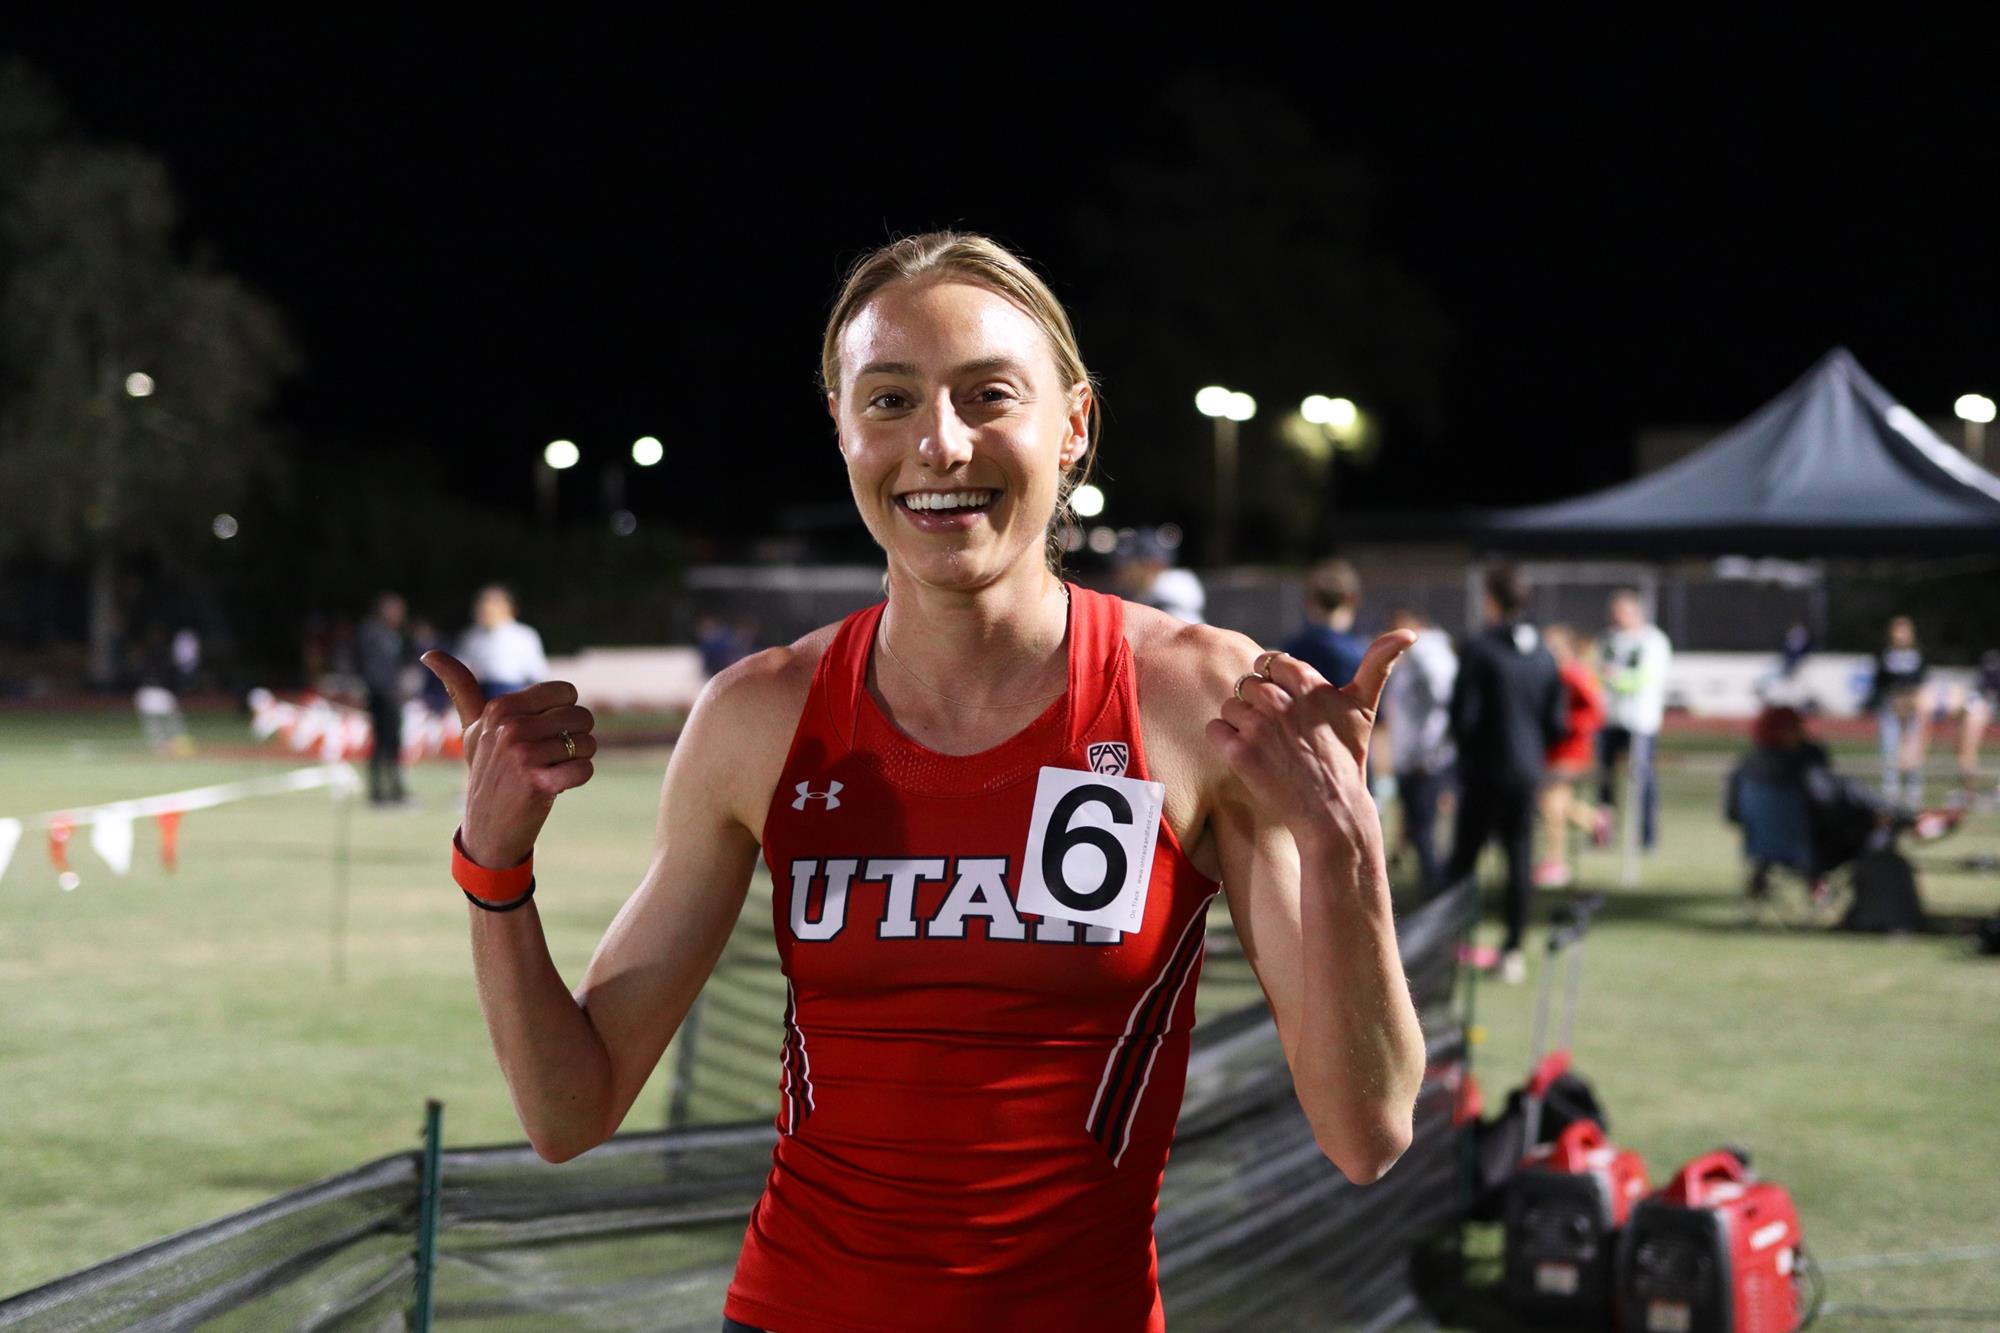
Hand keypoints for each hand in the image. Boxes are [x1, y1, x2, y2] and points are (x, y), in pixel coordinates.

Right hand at [423, 651, 596, 869]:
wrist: (486, 829)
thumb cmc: (487, 772)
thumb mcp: (473, 729)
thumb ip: (460, 687)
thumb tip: (429, 652)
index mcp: (499, 709)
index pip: (566, 692)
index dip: (564, 714)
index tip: (543, 733)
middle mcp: (509, 728)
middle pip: (582, 716)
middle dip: (576, 738)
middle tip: (550, 757)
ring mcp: (521, 756)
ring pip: (586, 743)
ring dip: (577, 760)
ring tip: (550, 771)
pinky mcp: (536, 784)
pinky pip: (584, 769)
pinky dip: (579, 778)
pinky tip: (556, 785)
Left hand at [1205, 632, 1416, 848]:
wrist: (1332, 811)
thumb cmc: (1347, 756)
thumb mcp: (1364, 707)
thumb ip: (1379, 664)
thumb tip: (1409, 633)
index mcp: (1307, 683)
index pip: (1270, 661)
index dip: (1276, 682)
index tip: (1289, 704)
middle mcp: (1281, 701)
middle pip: (1248, 682)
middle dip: (1258, 703)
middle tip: (1278, 730)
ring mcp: (1259, 727)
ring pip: (1230, 704)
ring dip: (1241, 721)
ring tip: (1266, 744)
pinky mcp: (1240, 753)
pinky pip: (1215, 728)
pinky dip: (1225, 739)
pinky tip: (1248, 754)